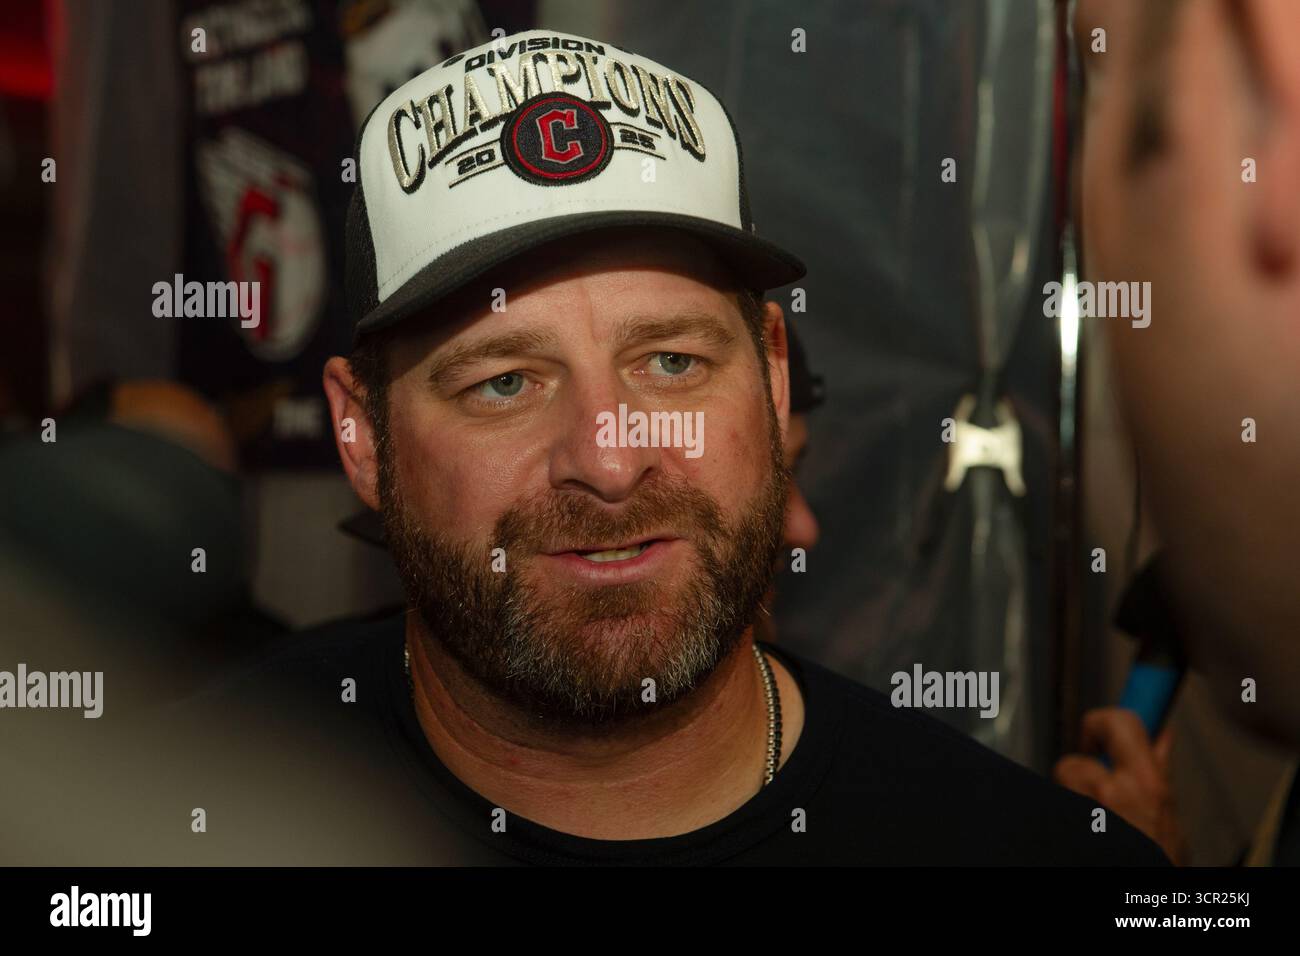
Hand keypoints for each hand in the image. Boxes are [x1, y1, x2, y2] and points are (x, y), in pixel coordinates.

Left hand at [1054, 707, 1182, 862]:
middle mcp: (1111, 793)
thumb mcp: (1170, 815)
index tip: (1095, 733)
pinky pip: (1054, 811)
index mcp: (1146, 783)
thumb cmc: (1164, 862)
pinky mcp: (1060, 830)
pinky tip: (1085, 839)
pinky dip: (1064, 821)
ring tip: (1097, 828)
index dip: (1100, 723)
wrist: (1147, 901)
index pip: (1117, 722)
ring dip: (1072, 803)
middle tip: (1091, 787)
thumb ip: (1158, 773)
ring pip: (1060, 792)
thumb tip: (1160, 737)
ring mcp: (1082, 813)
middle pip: (1071, 760)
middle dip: (1078, 770)